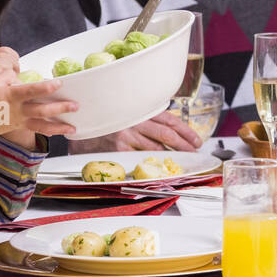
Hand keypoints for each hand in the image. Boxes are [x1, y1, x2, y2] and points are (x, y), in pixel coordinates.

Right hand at [0, 72, 69, 140]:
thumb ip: (8, 76)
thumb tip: (19, 76)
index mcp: (11, 95)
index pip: (30, 90)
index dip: (45, 88)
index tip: (59, 83)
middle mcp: (18, 110)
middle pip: (41, 110)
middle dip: (59, 108)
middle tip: (76, 106)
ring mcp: (19, 120)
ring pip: (42, 124)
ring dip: (59, 126)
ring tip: (73, 127)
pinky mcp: (20, 126)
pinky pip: (37, 129)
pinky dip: (50, 131)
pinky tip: (61, 131)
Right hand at [70, 110, 201, 152]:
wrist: (80, 128)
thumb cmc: (106, 122)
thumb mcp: (127, 114)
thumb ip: (146, 119)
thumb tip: (169, 129)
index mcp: (139, 110)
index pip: (169, 119)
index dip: (185, 130)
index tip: (196, 140)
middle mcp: (135, 120)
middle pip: (166, 133)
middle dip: (184, 144)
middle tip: (194, 151)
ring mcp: (127, 134)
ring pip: (156, 146)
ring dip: (172, 155)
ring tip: (183, 160)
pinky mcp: (119, 148)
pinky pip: (141, 156)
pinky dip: (153, 162)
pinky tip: (161, 167)